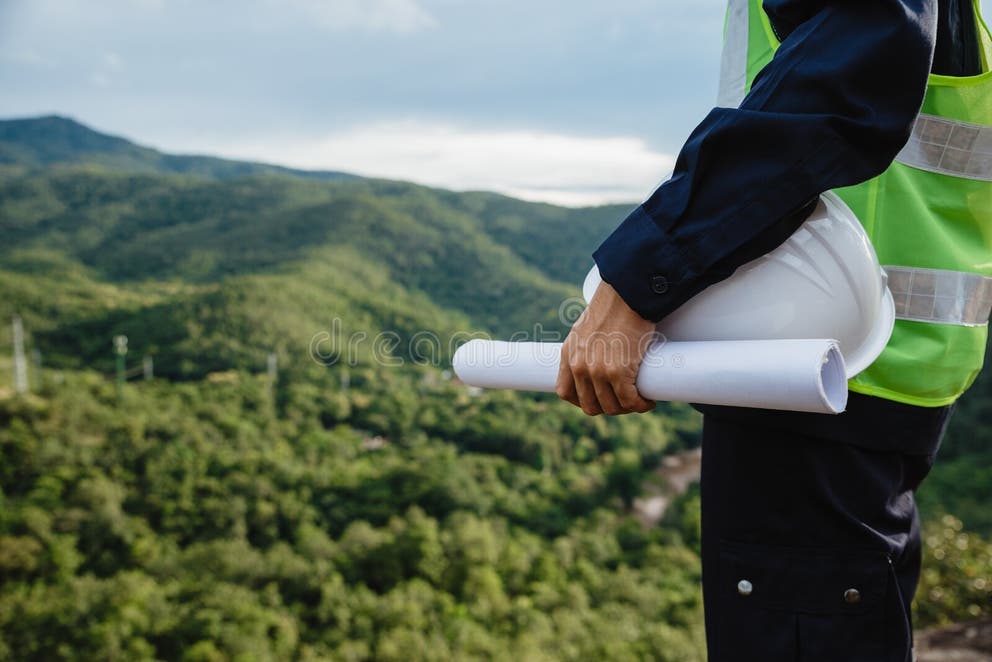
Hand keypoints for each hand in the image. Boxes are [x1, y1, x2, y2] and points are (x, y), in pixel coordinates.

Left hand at [556, 281, 656, 415]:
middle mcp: (579, 366)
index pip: (565, 393)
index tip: (598, 398)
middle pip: (590, 405)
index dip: (582, 401)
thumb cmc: (612, 306)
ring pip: (611, 407)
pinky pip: (629, 401)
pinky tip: (647, 401)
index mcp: (569, 355)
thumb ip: (586, 346)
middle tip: (624, 400)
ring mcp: (598, 372)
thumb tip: (598, 357)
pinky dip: (640, 405)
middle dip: (609, 407)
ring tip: (638, 400)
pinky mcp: (619, 373)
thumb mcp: (586, 327)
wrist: (627, 295)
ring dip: (627, 408)